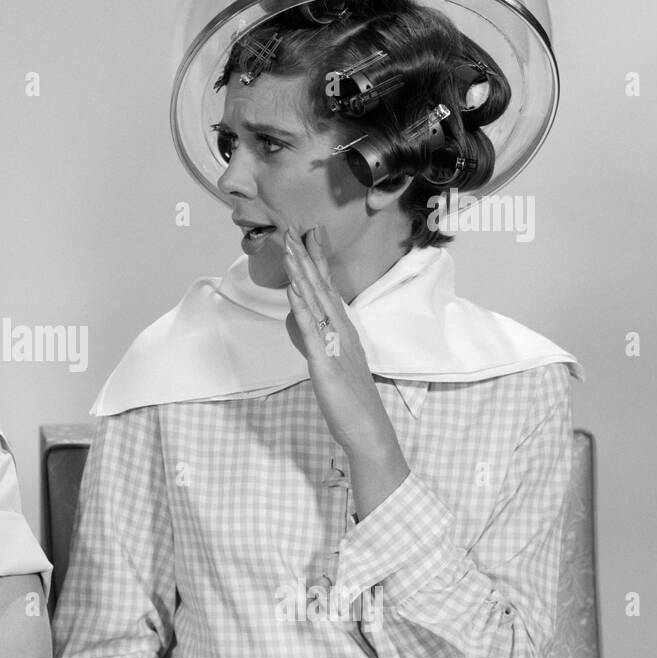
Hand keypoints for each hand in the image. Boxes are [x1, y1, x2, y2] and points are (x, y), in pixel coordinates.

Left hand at [282, 225, 397, 456]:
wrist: (367, 429)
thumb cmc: (350, 400)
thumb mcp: (328, 362)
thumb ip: (313, 339)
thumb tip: (298, 319)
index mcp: (343, 330)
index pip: (328, 288)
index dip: (316, 261)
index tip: (307, 236)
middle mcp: (342, 331)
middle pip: (321, 286)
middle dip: (306, 257)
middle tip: (293, 228)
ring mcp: (335, 344)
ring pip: (316, 301)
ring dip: (302, 273)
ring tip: (289, 247)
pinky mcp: (326, 362)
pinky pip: (312, 331)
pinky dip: (302, 308)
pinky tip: (292, 290)